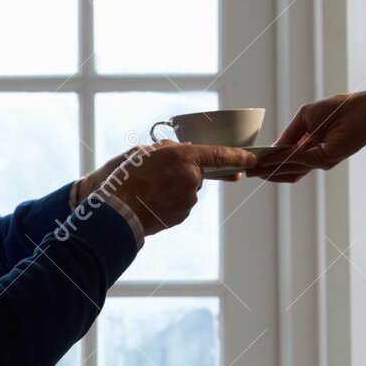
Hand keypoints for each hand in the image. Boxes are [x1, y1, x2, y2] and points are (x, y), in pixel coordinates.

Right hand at [98, 142, 255, 234]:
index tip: (251, 158)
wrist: (114, 211)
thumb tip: (184, 150)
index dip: (238, 156)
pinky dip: (169, 202)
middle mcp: (191, 179)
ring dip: (174, 188)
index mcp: (184, 158)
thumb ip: (169, 149)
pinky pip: (180, 205)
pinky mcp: (180, 216)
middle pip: (197, 174)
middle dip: (183, 172)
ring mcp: (187, 201)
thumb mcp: (144, 152)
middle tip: (158, 175)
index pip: (219, 155)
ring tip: (148, 190)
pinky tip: (151, 202)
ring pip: (188, 190)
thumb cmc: (124, 177)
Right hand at [255, 91, 365, 179]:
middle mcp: (313, 157)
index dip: (268, 161)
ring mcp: (319, 160)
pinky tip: (271, 160)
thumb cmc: (339, 108)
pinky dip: (285, 161)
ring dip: (272, 170)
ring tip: (254, 170)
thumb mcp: (306, 117)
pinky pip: (300, 161)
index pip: (285, 158)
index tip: (251, 162)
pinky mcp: (326, 159)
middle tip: (246, 172)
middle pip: (285, 169)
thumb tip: (274, 148)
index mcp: (308, 146)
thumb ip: (289, 134)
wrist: (364, 109)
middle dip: (265, 170)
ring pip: (291, 169)